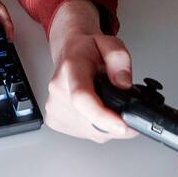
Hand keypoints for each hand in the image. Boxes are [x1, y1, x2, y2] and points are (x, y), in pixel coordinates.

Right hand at [43, 0, 136, 141]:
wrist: (69, 52)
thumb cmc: (88, 50)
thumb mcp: (111, 43)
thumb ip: (120, 59)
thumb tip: (123, 84)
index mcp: (71, 68)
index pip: (82, 97)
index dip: (102, 115)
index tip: (122, 126)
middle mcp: (58, 90)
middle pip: (92, 121)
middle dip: (116, 120)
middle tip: (121, 101)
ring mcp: (54, 107)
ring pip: (91, 131)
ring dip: (106, 124)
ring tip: (104, 100)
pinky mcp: (54, 120)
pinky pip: (85, 133)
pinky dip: (96, 127)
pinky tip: (95, 109)